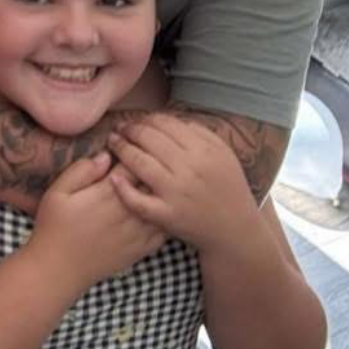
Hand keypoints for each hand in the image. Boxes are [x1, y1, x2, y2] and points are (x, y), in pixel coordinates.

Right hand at [32, 150, 157, 288]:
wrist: (59, 270)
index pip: (134, 163)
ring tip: (159, 181)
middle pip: (152, 181)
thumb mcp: (57, 192)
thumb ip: (82, 170)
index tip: (132, 145)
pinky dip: (166, 216)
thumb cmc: (54, 228)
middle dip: (152, 168)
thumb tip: (106, 155)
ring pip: (162, 204)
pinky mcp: (142, 249)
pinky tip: (161, 208)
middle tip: (148, 160)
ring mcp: (138, 232)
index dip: (135, 150)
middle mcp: (128, 211)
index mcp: (108, 193)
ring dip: (162, 191)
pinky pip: (164, 228)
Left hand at [107, 114, 257, 248]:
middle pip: (149, 139)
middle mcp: (189, 169)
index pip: (166, 124)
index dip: (146, 118)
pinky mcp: (167, 216)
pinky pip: (138, 201)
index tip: (136, 119)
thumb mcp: (224, 155)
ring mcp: (176, 193)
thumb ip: (201, 133)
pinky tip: (113, 177)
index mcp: (204, 150)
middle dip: (130, 130)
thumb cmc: (229, 189)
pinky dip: (123, 189)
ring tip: (112, 142)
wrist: (235, 230)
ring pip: (140, 164)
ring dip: (121, 150)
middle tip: (119, 128)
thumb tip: (172, 119)